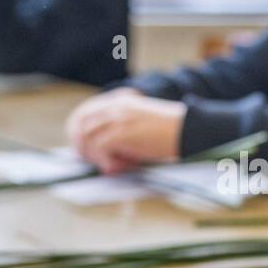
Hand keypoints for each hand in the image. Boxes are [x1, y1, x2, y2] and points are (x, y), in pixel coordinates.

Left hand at [66, 88, 185, 174]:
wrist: (188, 129)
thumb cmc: (170, 132)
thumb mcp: (141, 123)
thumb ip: (120, 132)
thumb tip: (106, 160)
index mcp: (120, 100)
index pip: (84, 112)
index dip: (79, 132)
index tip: (85, 149)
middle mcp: (115, 106)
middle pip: (79, 122)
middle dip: (82, 145)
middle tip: (92, 161)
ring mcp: (117, 118)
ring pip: (86, 136)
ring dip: (94, 155)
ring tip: (111, 165)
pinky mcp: (121, 132)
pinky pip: (98, 147)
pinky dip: (104, 161)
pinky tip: (118, 167)